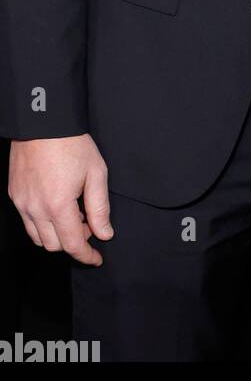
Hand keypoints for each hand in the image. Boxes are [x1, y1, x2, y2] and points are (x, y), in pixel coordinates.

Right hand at [7, 135, 112, 264]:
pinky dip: (43, 224)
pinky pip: (27, 222)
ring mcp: (21, 203)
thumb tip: (105, 233)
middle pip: (54, 245)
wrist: (44, 122)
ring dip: (57, 235)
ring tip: (74, 215)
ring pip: (38, 237)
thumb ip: (100, 208)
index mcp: (58, 205)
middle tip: (89, 225)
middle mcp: (35, 208)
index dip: (86, 255)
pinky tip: (57, 207)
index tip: (97, 258)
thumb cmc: (72, 144)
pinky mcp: (15, 195)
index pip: (72, 244)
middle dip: (73, 242)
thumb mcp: (96, 173)